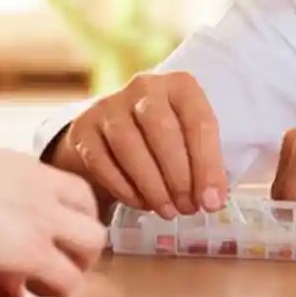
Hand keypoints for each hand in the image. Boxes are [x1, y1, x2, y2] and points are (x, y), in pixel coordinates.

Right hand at [0, 139, 105, 296]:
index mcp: (0, 164)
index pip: (54, 185)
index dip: (52, 215)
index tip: (33, 237)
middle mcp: (27, 183)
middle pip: (86, 206)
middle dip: (75, 237)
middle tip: (51, 263)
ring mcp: (35, 215)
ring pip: (92, 241)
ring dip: (73, 264)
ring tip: (47, 284)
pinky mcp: (30, 249)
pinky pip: (67, 277)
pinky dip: (56, 290)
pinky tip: (34, 295)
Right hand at [52, 71, 227, 219]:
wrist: (112, 133)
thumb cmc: (163, 139)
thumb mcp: (189, 139)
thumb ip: (204, 164)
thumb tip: (212, 200)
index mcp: (180, 85)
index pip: (199, 122)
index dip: (208, 165)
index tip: (212, 202)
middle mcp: (145, 87)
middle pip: (162, 130)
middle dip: (179, 176)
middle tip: (187, 208)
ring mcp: (110, 105)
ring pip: (129, 145)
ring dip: (152, 185)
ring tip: (167, 211)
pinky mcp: (84, 128)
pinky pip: (102, 161)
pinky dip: (124, 188)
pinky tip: (141, 204)